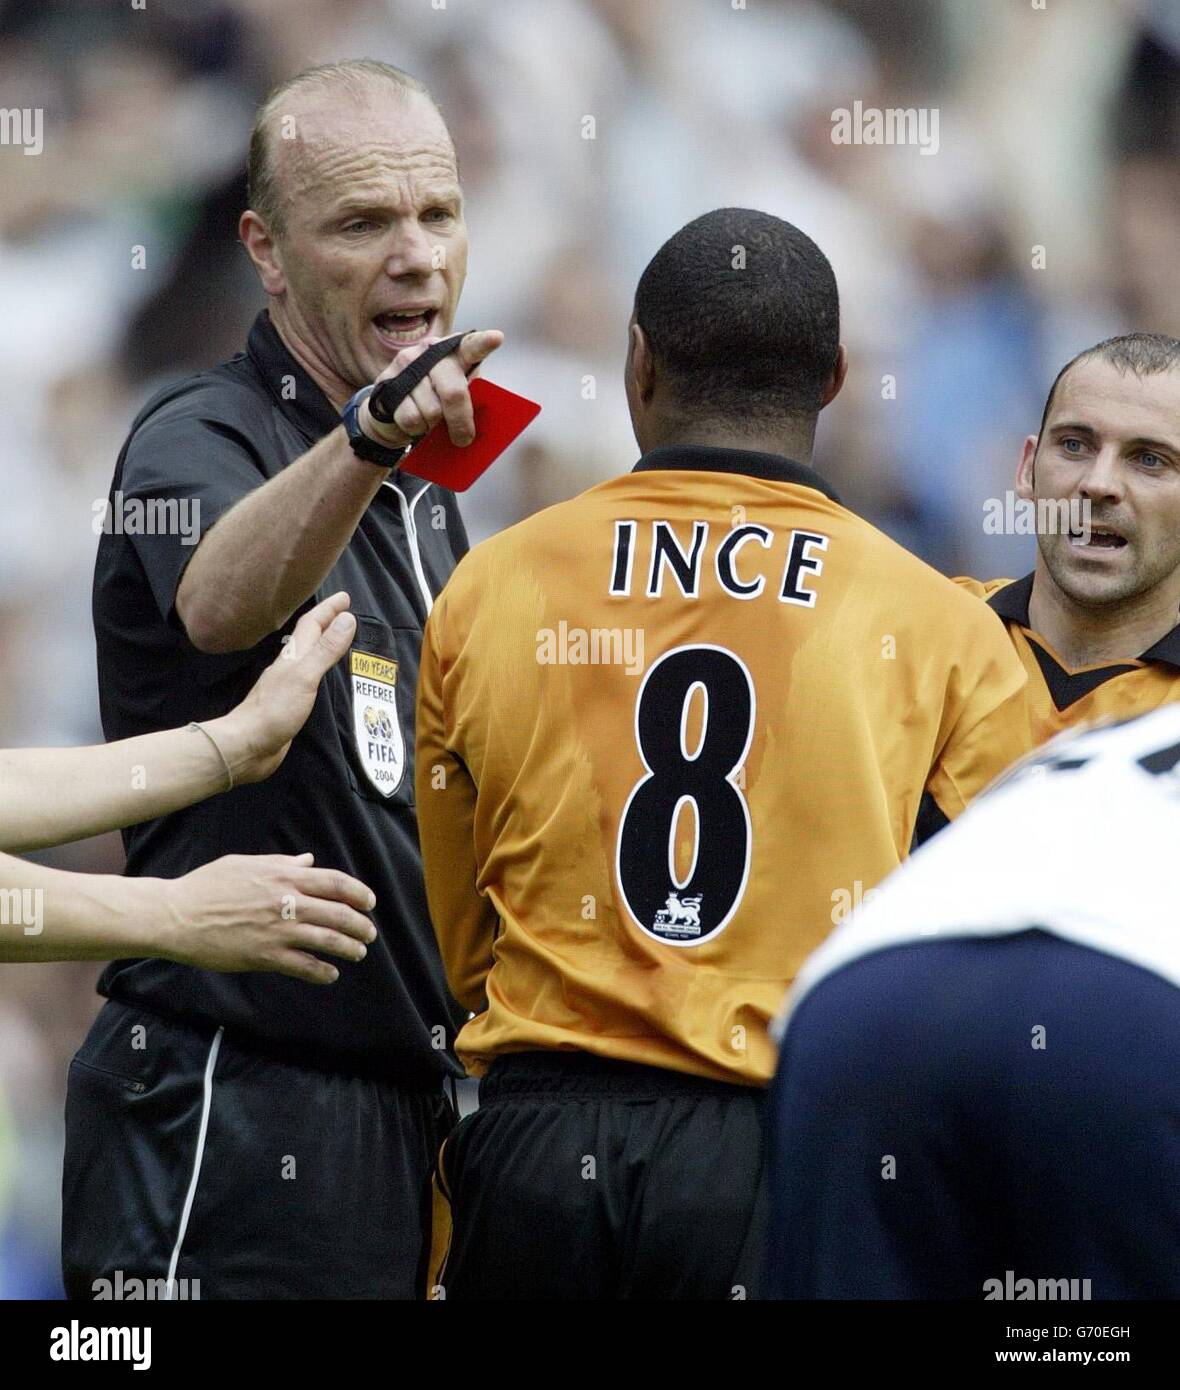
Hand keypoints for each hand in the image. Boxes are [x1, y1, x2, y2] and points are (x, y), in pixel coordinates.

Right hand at [154, 852, 377, 983]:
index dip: (358, 893)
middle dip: (361, 925)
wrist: (176, 915)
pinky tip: (330, 974)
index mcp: (283, 875)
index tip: (370, 902)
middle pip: (339, 913)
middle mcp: (286, 901)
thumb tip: (308, 860)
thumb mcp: (246, 863)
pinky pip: (303, 966)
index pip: (335, 882)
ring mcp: (277, 929)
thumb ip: (281, 863)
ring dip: (349, 948)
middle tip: (369, 933)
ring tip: (359, 953)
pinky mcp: (265, 955)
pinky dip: (322, 972)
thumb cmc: (207, 885)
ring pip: (328, 940)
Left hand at [210, 591, 355, 784]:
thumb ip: (326, 649)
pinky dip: (320, 668)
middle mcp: (289, 666)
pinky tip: (323, 675)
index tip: (345, 597)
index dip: (328, 609)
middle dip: (326, 621)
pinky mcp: (290, 703)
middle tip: (343, 611)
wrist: (248, 746)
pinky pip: (309, 677)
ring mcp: (288, 685)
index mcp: (293, 657)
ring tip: (337, 638)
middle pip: (309, 637)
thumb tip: (347, 619)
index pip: (312, 625)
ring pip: (308, 656)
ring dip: (323, 643)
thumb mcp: (305, 676)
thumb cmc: (274, 710)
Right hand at [359, 329, 503, 449]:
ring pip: (432, 411)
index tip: (496, 339)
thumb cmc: (436, 401)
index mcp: (455, 351)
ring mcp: (406, 362)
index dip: (483, 343)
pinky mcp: (388, 381)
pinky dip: (417, 429)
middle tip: (463, 438)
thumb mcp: (457, 395)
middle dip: (461, 421)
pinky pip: (411, 418)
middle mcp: (431, 350)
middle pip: (454, 392)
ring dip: (434, 425)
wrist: (394, 410)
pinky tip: (416, 421)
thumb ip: (470, 398)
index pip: (471, 346)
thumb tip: (481, 422)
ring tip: (431, 421)